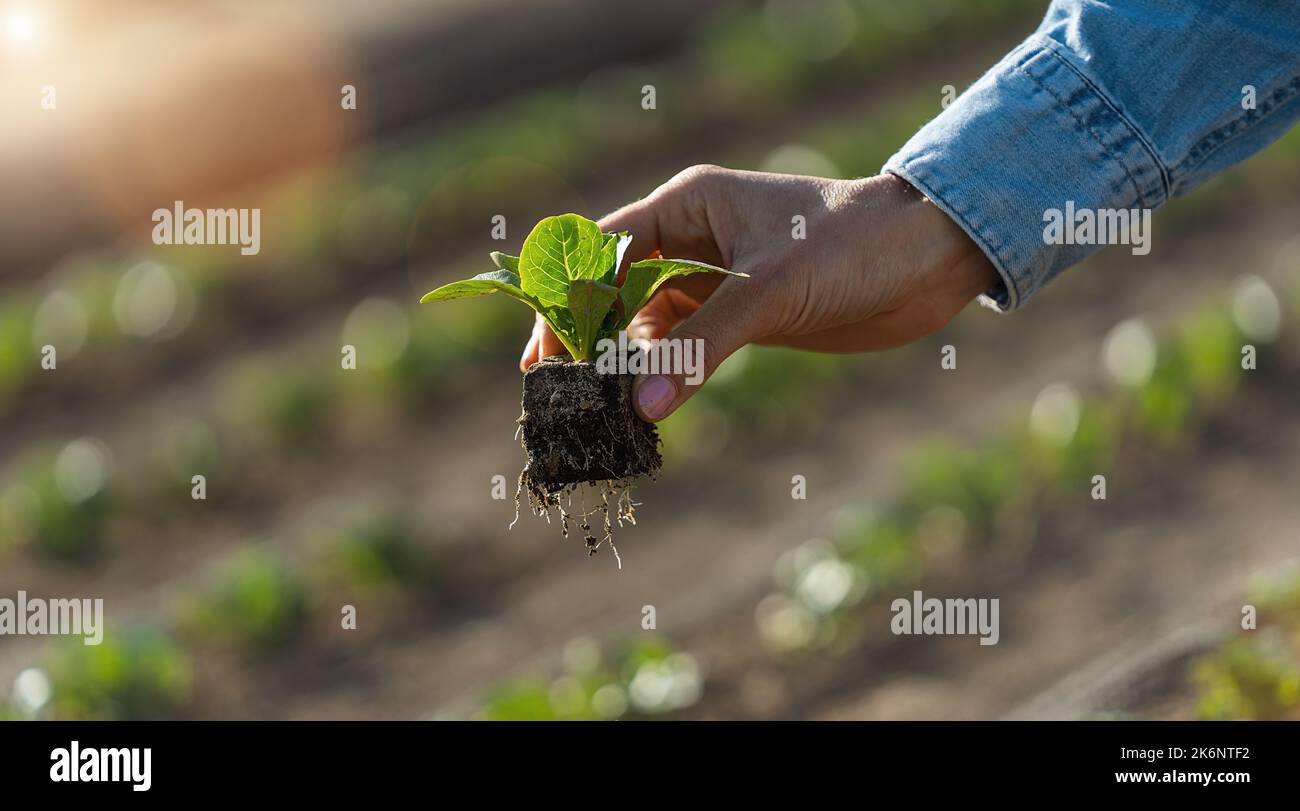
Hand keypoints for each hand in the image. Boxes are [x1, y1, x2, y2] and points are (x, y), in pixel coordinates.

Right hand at [519, 166, 997, 420]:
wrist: (930, 259)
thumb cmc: (855, 246)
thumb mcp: (773, 289)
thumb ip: (703, 346)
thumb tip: (639, 406)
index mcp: (686, 207)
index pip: (601, 249)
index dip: (566, 299)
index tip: (547, 355)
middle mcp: (690, 240)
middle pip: (612, 290)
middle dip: (585, 338)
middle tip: (557, 395)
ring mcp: (713, 281)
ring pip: (644, 325)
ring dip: (621, 365)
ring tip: (594, 413)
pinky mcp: (739, 318)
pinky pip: (682, 349)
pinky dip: (659, 377)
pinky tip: (642, 410)